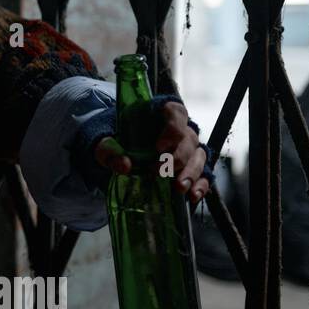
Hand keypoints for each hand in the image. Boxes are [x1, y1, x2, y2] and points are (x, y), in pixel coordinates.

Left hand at [92, 101, 211, 201]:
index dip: (173, 128)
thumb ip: (109, 150)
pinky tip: (192, 196)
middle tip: (158, 171)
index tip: (159, 147)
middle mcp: (180, 128)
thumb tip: (124, 165)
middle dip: (176, 157)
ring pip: (198, 155)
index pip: (176, 112)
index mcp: (160, 113)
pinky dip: (201, 185)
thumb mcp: (105, 142)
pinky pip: (203, 173)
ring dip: (191, 172)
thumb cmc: (116, 140)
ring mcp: (188, 148)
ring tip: (178, 187)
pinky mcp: (190, 166)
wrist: (119, 151)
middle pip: (188, 139)